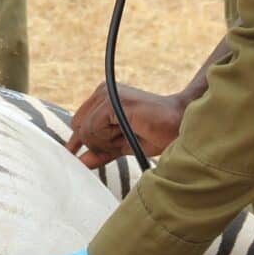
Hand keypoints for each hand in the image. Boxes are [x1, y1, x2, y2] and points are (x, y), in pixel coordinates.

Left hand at [67, 82, 186, 166]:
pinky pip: (93, 129)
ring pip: (84, 130)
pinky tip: (127, 132)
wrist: (180, 124)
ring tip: (128, 135)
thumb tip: (80, 163)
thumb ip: (100, 151)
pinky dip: (108, 139)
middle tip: (120, 143)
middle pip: (77, 126)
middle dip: (95, 144)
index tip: (74, 156)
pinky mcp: (112, 102)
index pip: (78, 122)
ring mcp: (107, 94)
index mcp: (103, 98)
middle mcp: (102, 92)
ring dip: (105, 143)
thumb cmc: (156, 133)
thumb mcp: (121, 146)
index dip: (78, 141)